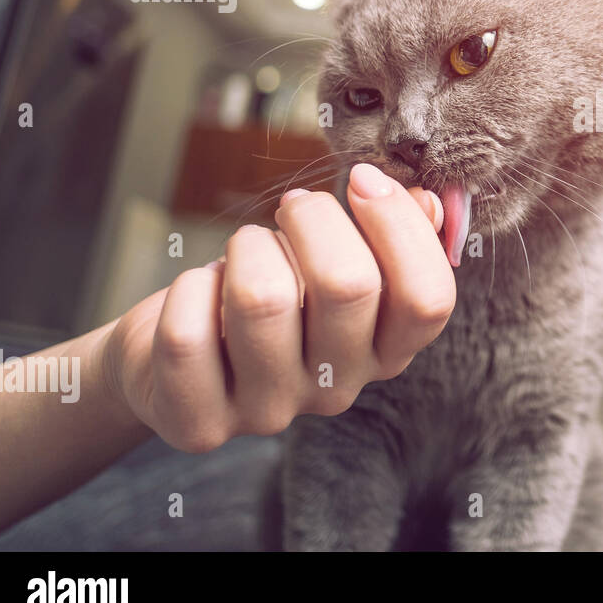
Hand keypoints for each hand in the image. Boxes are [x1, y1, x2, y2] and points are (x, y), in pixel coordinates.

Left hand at [102, 163, 454, 452]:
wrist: (175, 362)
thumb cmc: (271, 296)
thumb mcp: (334, 265)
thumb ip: (389, 237)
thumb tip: (426, 201)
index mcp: (385, 353)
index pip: (427, 300)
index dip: (400, 226)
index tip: (362, 179)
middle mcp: (337, 389)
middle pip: (349, 285)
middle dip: (313, 219)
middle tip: (291, 209)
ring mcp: (270, 411)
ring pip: (262, 299)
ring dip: (247, 248)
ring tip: (243, 254)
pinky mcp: (200, 423)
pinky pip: (188, 335)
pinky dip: (188, 289)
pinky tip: (200, 293)